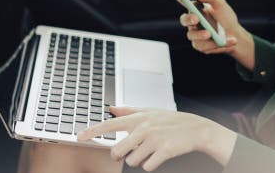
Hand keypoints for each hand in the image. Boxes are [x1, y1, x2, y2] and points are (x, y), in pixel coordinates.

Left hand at [76, 106, 235, 170]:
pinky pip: (146, 166)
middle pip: (117, 151)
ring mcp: (153, 139)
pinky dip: (151, 164)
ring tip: (150, 150)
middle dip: (121, 155)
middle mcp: (143, 127)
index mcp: (137, 118)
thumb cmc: (169, 121)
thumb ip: (128, 110)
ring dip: (139, 159)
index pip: (109, 124)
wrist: (195, 129)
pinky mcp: (163, 151)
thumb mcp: (149, 111)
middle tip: (132, 150)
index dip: (93, 131)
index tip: (79, 137)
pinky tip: (159, 155)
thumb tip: (110, 108)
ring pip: (132, 161)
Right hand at [170, 0, 252, 60]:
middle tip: (196, 19)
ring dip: (201, 35)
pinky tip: (230, 40)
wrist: (235, 34)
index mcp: (196, 9)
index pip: (183, 1)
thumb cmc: (225, 17)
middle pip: (183, 20)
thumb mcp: (220, 4)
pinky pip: (204, 46)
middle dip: (188, 19)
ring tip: (211, 34)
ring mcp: (195, 34)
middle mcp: (193, 21)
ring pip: (192, 35)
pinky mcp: (201, 45)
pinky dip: (217, 43)